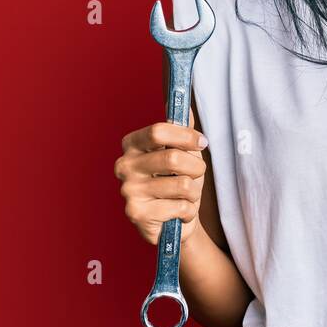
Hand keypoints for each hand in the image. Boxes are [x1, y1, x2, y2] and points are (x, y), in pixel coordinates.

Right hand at [115, 120, 208, 245]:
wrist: (176, 221)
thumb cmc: (178, 181)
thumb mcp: (184, 152)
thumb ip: (181, 128)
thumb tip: (183, 105)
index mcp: (132, 144)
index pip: (159, 131)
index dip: (186, 136)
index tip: (202, 142)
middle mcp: (124, 166)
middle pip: (172, 158)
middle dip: (196, 168)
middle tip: (196, 175)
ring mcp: (128, 191)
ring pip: (181, 185)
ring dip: (194, 192)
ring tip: (185, 196)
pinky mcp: (136, 214)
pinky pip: (180, 207)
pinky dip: (188, 211)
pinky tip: (178, 213)